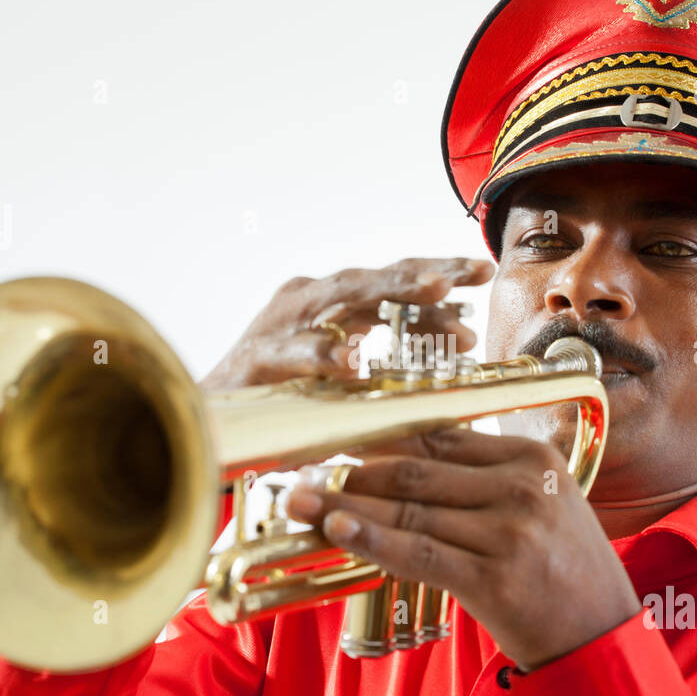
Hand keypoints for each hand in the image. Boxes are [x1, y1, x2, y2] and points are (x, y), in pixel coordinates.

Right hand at [198, 258, 494, 390]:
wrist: (213, 423)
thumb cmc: (286, 397)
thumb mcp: (349, 371)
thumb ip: (394, 353)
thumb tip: (459, 342)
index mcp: (332, 301)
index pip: (393, 278)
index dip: (439, 272)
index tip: (483, 273)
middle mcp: (308, 300)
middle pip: (376, 279)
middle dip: (427, 274)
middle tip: (472, 276)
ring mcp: (281, 324)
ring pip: (341, 301)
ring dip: (389, 297)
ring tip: (434, 294)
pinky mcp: (257, 359)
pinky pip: (295, 354)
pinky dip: (324, 356)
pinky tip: (353, 363)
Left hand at [285, 428, 644, 670]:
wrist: (600, 636)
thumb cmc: (561, 569)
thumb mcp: (540, 504)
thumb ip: (482, 476)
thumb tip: (398, 458)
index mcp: (532, 459)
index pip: (438, 435)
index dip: (379, 436)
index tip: (335, 439)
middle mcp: (523, 488)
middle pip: (415, 471)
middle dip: (350, 470)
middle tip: (301, 470)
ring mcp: (510, 532)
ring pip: (409, 511)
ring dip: (346, 505)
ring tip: (301, 501)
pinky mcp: (495, 578)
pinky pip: (419, 554)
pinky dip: (372, 540)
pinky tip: (337, 529)